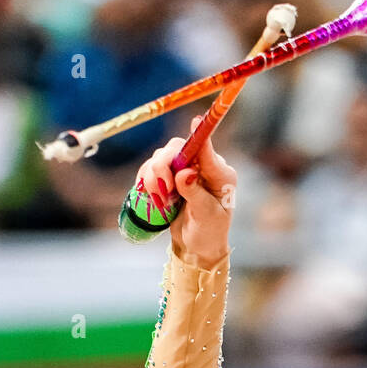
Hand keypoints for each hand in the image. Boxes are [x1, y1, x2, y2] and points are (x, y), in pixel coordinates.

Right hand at [135, 117, 236, 268]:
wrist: (198, 246)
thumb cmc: (209, 232)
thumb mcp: (207, 217)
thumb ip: (195, 194)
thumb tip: (185, 173)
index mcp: (220, 174)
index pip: (206, 149)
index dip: (199, 134)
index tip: (195, 121)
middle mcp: (203, 165)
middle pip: (176, 147)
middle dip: (163, 166)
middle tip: (163, 189)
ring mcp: (184, 168)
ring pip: (160, 157)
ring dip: (153, 177)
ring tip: (162, 202)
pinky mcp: (169, 175)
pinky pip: (150, 167)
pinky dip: (146, 180)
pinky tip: (154, 197)